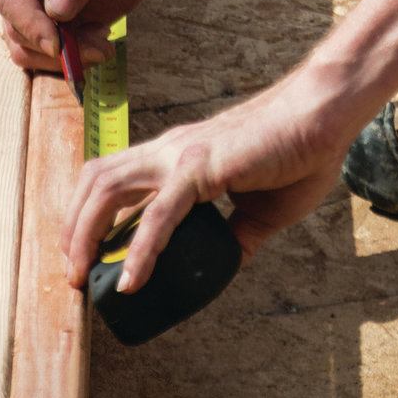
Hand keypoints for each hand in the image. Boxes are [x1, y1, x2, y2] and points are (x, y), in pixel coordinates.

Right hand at [0, 0, 161, 72]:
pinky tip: (99, 40)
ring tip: (103, 42)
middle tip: (100, 47)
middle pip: (14, 27)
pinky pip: (43, 56)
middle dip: (56, 44)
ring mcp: (27, 5)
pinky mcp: (43, 26)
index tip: (57, 45)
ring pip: (27, 48)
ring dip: (66, 56)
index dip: (28, 22)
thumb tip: (55, 10)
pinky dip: (71, 58)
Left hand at [61, 59, 363, 291]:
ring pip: (109, 188)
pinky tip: (132, 280)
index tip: (88, 258)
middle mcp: (169, 152)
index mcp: (179, 159)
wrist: (324, 117)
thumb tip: (225, 263)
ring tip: (83, 276)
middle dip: (74, 227)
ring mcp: (181, 155)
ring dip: (86, 233)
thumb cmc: (299, 153)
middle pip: (97, 181)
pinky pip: (160, 211)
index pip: (117, 183)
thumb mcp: (261, 210)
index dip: (92, 217)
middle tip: (74, 274)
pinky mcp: (202, 166)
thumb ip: (237, 234)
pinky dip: (141, 248)